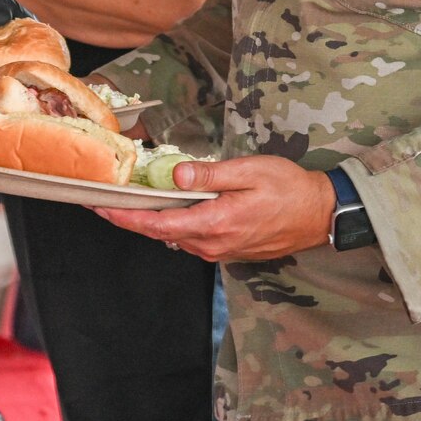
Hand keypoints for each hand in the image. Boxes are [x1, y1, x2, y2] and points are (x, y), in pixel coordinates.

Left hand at [93, 156, 336, 261]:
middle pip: (159, 233)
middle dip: (128, 218)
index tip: (100, 206)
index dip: (125, 217)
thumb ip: (210, 175)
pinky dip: (170, 224)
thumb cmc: (289, 188)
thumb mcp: (250, 171)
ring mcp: (220, 250)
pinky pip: (190, 238)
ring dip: (149, 221)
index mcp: (215, 224)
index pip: (157, 224)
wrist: (321, 214)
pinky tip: (163, 206)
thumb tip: (175, 176)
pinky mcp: (227, 249)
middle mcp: (213, 244)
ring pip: (173, 237)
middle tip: (100, 200)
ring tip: (125, 199)